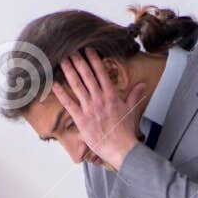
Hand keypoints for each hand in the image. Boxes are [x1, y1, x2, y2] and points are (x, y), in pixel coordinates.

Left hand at [51, 48, 148, 170]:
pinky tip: (55, 84)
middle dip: (79, 62)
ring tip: (63, 61)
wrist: (120, 147)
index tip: (88, 50)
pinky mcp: (81, 119)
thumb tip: (142, 85)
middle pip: (87, 76)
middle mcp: (99, 99)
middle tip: (71, 51)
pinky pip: (69, 104)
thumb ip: (134, 95)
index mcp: (111, 95)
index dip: (94, 60)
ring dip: (69, 72)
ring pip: (77, 86)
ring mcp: (89, 108)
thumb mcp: (131, 110)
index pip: (101, 73)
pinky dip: (61, 94)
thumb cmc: (125, 131)